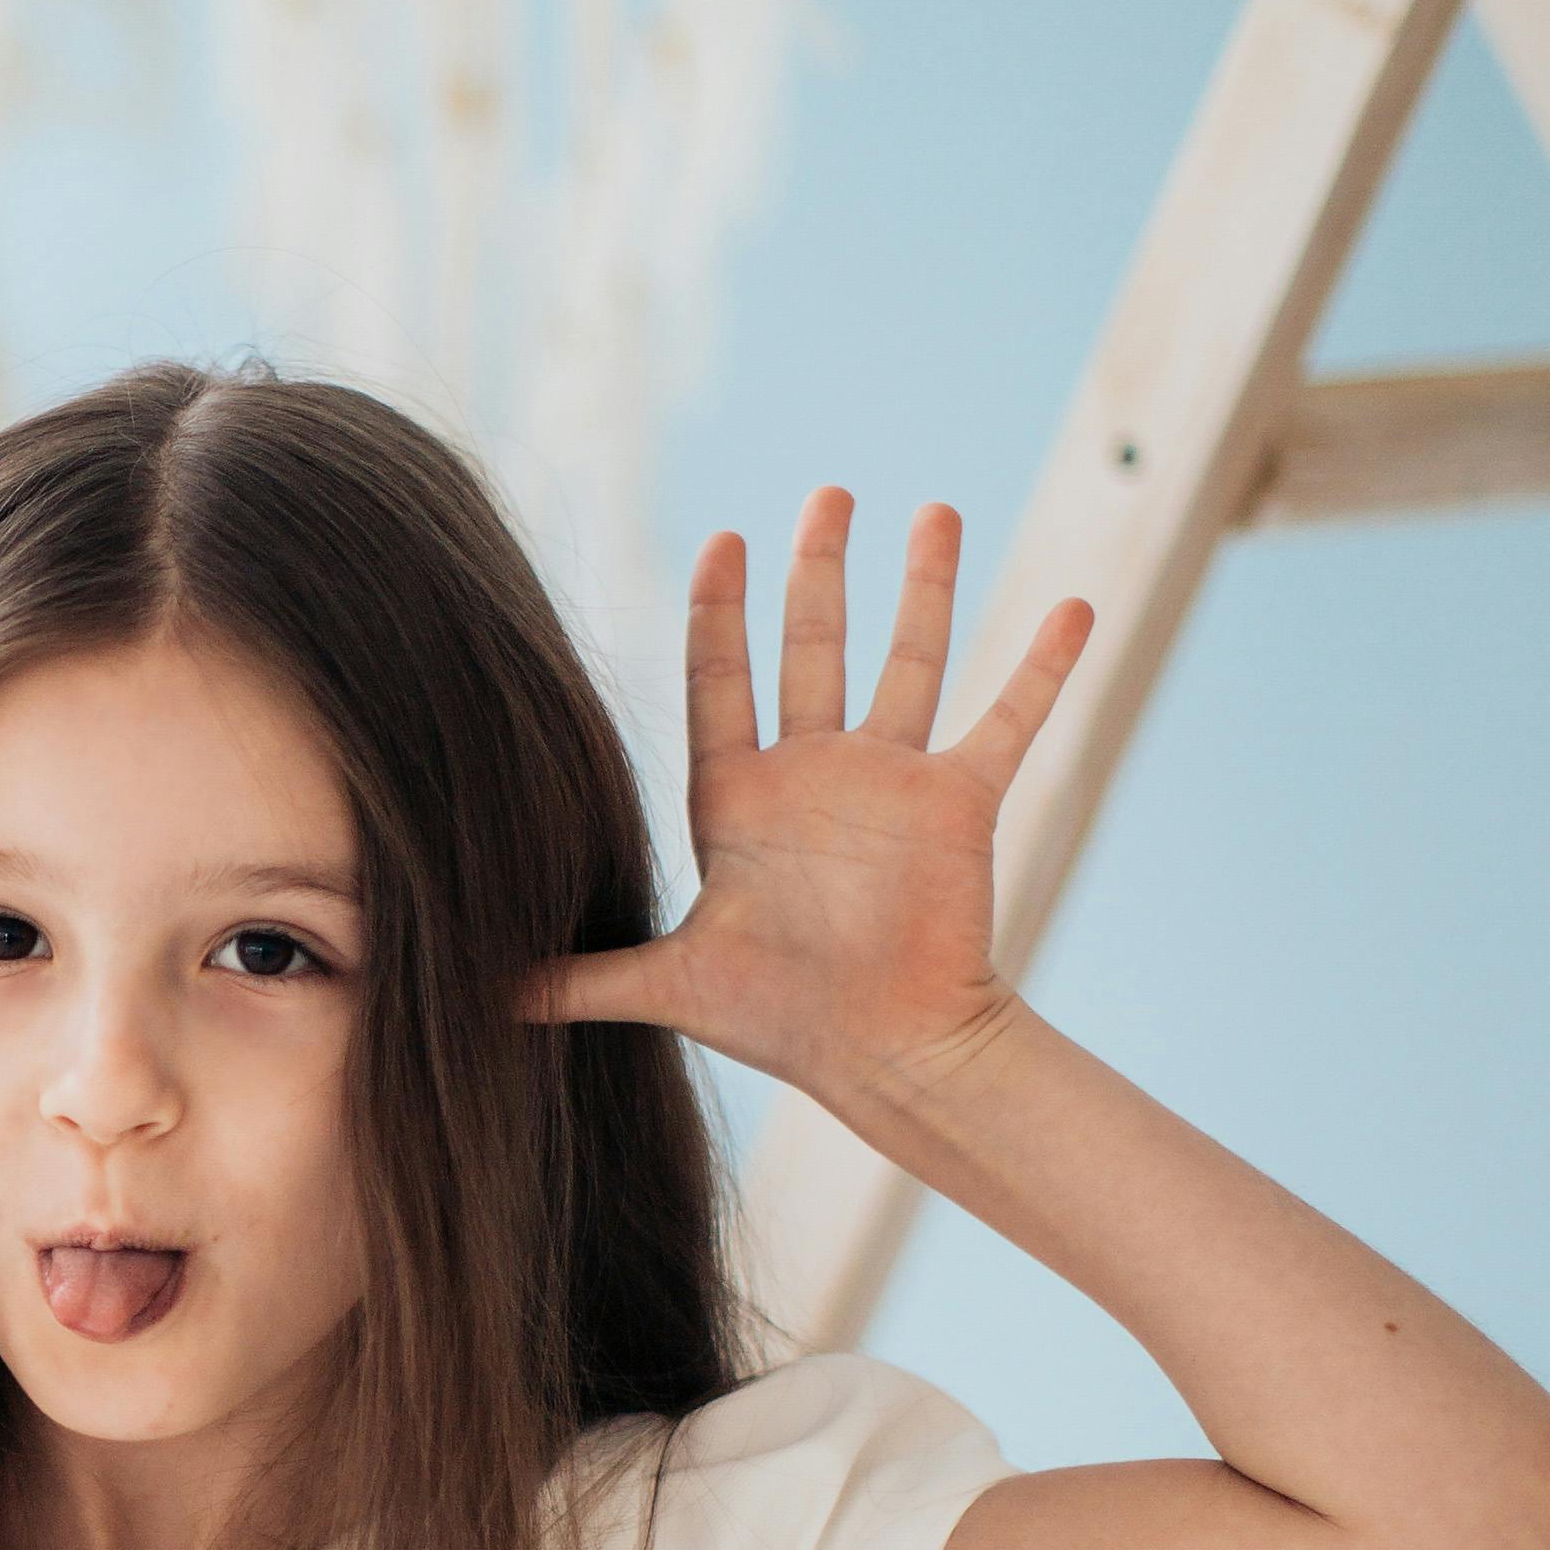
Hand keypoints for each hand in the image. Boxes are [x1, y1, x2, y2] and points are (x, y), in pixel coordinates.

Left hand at [519, 489, 1092, 1098]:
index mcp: (739, 800)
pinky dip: (1043, 668)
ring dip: (925, 588)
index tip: (721, 541)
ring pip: (912, 661)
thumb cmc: (781, 1022)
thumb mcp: (666, 986)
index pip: (720, 683)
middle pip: (812, 648)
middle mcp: (814, 774)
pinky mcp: (960, 805)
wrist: (885, 1056)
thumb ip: (577, 977)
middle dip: (816, 571)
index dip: (717, 615)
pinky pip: (1009, 720)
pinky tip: (1074, 608)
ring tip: (935, 512)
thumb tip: (474, 992)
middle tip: (826, 494)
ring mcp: (891, 783)